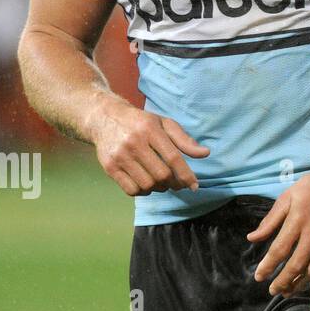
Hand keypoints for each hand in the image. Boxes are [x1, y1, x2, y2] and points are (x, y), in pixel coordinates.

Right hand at [92, 100, 209, 195]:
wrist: (104, 118)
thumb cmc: (141, 122)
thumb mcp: (164, 124)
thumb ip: (184, 140)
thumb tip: (205, 154)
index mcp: (151, 130)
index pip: (173, 158)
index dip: (186, 175)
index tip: (194, 186)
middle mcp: (134, 143)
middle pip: (161, 174)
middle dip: (174, 184)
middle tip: (178, 184)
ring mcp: (120, 156)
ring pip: (147, 185)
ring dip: (160, 189)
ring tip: (163, 182)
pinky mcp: (109, 167)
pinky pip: (131, 190)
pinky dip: (144, 192)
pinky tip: (147, 184)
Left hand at [248, 167, 309, 296]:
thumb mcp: (287, 197)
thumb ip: (270, 220)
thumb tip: (252, 238)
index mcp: (298, 219)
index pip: (279, 248)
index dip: (268, 265)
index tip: (258, 277)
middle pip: (296, 263)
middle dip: (283, 280)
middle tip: (272, 291)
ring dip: (299, 282)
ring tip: (287, 291)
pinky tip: (308, 284)